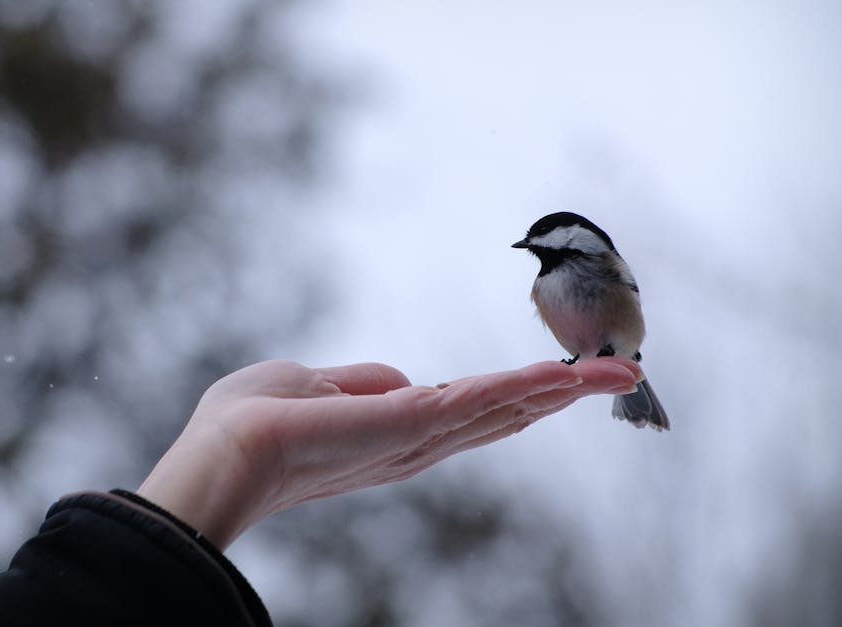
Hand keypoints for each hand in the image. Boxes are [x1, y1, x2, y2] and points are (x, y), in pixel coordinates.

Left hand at [137, 357, 642, 547]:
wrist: (221, 453)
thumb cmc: (248, 422)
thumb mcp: (307, 384)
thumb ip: (358, 382)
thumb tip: (398, 380)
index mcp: (392, 433)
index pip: (466, 414)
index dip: (513, 397)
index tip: (561, 380)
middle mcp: (414, 444)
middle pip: (499, 415)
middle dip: (558, 396)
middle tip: (619, 374)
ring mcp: (415, 439)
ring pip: (500, 408)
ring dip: (559, 390)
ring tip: (615, 372)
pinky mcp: (408, 425)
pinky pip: (476, 401)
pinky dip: (523, 387)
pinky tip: (566, 377)